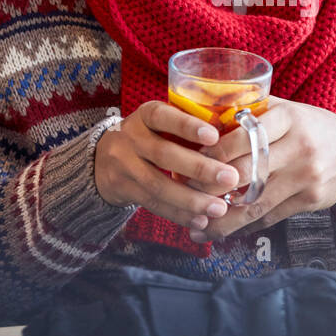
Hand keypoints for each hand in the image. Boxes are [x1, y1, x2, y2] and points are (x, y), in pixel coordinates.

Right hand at [94, 101, 242, 230]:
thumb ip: (186, 128)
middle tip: (230, 177)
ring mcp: (124, 165)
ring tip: (218, 208)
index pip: (162, 116)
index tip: (215, 135)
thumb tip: (233, 137)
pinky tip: (199, 220)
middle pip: (163, 154)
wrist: (102, 159)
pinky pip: (153, 204)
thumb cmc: (148, 137)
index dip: (187, 126)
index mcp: (144, 115)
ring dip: (191, 199)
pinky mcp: (123, 190)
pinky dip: (178, 214)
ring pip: (158, 185)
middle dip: (199, 168)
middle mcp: (130, 137)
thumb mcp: (159, 124)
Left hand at [189, 96, 335, 244]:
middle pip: (247, 172)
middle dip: (211, 187)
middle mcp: (300, 147)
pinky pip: (270, 217)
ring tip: (197, 228)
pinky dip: (244, 226)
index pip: (245, 137)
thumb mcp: (287, 110)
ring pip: (256, 203)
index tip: (191, 160)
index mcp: (289, 118)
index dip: (215, 152)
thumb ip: (252, 111)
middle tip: (183, 194)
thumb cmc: (311, 127)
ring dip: (222, 219)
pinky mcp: (311, 200)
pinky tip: (223, 231)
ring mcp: (307, 176)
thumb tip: (205, 117)